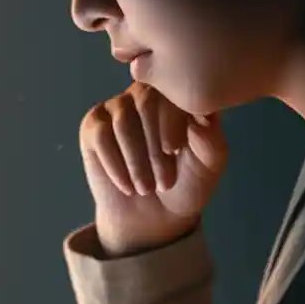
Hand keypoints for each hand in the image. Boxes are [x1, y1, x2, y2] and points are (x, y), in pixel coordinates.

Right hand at [80, 83, 227, 256]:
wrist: (154, 214)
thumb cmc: (186, 184)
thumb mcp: (208, 165)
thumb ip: (211, 139)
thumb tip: (201, 115)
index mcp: (178, 95)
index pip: (174, 90)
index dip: (173, 120)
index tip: (176, 152)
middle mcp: (147, 94)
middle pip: (145, 101)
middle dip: (155, 145)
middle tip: (165, 181)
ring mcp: (117, 108)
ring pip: (122, 122)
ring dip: (136, 161)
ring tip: (147, 188)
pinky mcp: (93, 126)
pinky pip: (101, 137)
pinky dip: (115, 165)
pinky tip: (127, 186)